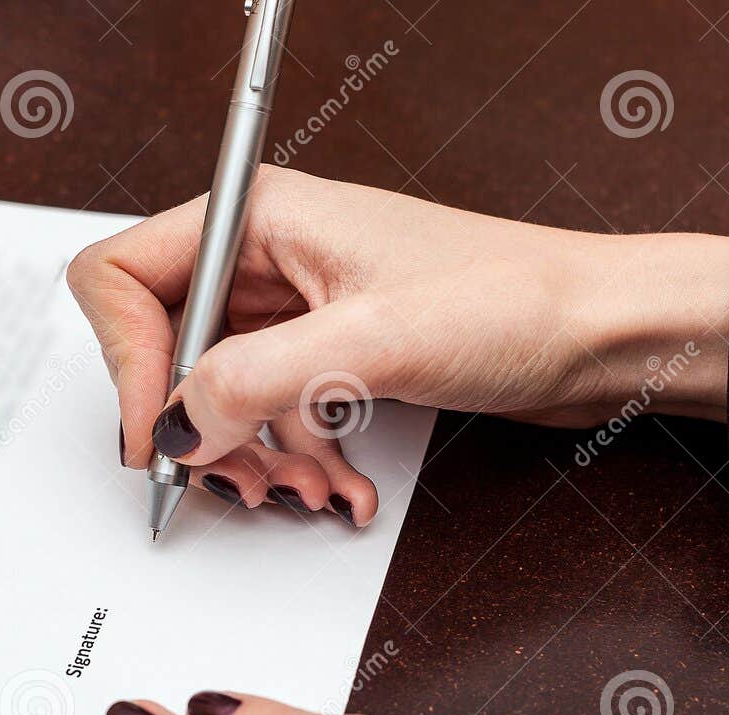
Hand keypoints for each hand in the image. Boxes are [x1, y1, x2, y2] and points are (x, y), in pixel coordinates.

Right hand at [66, 166, 728, 524]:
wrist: (601, 334)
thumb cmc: (516, 298)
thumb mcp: (374, 338)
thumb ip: (256, 378)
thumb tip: (174, 425)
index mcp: (259, 215)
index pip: (127, 278)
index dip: (128, 362)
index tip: (157, 434)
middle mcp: (265, 258)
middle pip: (166, 351)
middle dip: (198, 426)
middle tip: (236, 474)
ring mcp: (294, 311)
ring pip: (215, 397)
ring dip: (251, 457)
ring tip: (308, 485)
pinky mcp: (326, 358)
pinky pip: (268, 420)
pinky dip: (292, 462)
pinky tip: (337, 484)